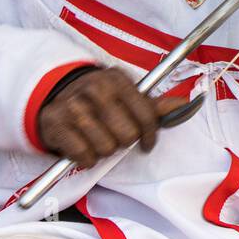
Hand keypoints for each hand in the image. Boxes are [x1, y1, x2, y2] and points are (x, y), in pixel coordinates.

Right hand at [36, 67, 187, 167]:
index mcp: (117, 79)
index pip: (146, 115)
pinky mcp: (57, 123)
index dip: (150, 135)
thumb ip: (152, 104)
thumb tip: (183, 104)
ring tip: (97, 139)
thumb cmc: (97, 99)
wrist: (54, 94)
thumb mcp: (123, 95)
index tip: (146, 143)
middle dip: (123, 142)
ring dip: (103, 150)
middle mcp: (95, 89)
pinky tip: (83, 146)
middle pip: (127, 135)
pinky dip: (86, 158)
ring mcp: (74, 106)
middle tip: (114, 136)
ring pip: (106, 148)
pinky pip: (84, 156)